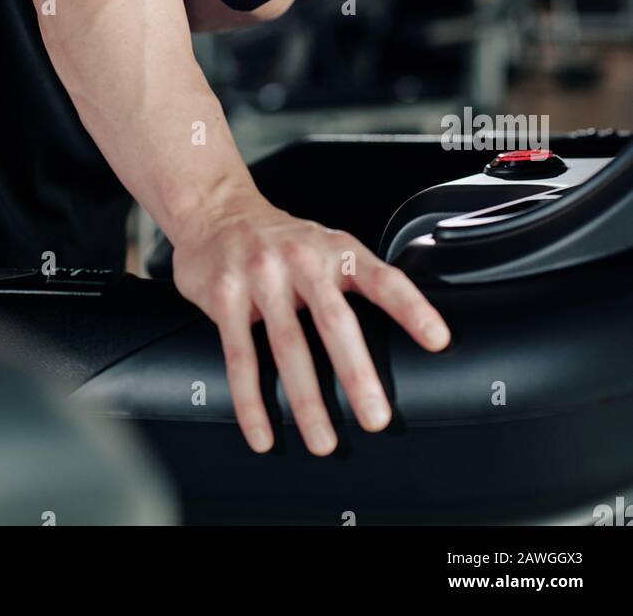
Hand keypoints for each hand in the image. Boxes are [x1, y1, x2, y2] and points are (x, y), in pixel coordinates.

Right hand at [170, 189, 450, 455]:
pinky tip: (263, 432)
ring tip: (323, 441)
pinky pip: (240, 355)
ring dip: (307, 400)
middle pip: (334, 320)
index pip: (381, 278)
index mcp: (335, 249)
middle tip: (375, 417)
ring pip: (288, 345)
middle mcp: (300, 259)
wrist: (213, 209)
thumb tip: (400, 331)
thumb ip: (353, 278)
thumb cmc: (277, 238)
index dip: (412, 308)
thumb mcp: (321, 243)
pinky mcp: (225, 295)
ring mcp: (261, 276)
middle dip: (357, 373)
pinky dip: (251, 401)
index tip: (436, 340)